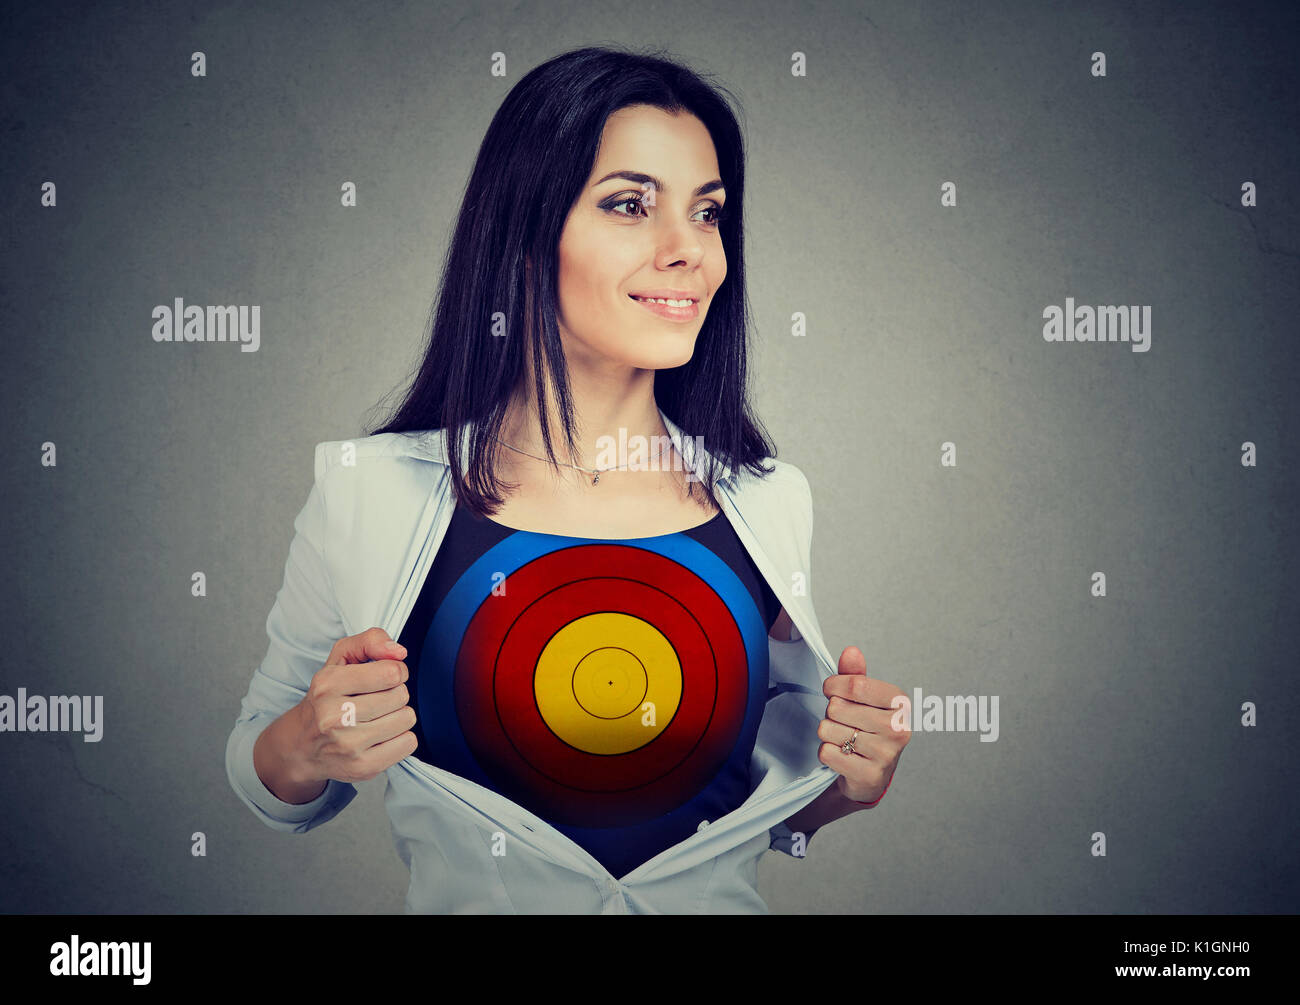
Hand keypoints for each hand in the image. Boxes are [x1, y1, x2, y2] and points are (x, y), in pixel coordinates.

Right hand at [288, 627, 418, 784]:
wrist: (302, 746)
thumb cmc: (327, 697)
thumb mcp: (340, 659)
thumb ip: (370, 641)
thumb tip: (399, 651)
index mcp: (329, 684)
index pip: (391, 672)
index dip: (396, 671)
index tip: (385, 677)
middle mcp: (336, 716)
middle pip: (401, 695)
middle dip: (395, 693)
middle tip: (377, 699)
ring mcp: (349, 745)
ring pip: (407, 718)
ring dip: (398, 715)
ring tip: (378, 718)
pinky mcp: (363, 767)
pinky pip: (408, 743)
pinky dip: (401, 738)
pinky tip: (381, 736)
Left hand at [817, 646, 909, 805]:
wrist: (871, 774)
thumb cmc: (867, 729)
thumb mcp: (863, 699)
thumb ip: (855, 674)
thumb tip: (851, 651)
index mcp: (900, 703)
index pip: (856, 684)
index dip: (833, 685)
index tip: (831, 690)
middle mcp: (898, 728)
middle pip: (837, 707)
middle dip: (831, 714)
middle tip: (844, 722)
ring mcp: (886, 754)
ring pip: (828, 730)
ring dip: (828, 734)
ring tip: (844, 739)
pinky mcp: (869, 775)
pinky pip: (827, 753)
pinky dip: (827, 753)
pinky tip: (843, 755)